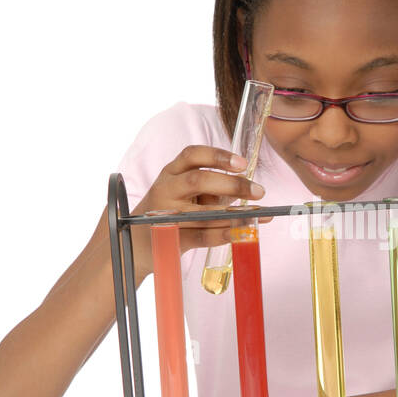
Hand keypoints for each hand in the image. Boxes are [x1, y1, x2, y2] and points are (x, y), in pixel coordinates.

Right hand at [135, 145, 271, 258]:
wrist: (137, 241)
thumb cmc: (171, 212)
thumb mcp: (186, 193)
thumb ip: (213, 189)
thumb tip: (251, 190)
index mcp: (171, 172)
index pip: (192, 155)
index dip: (218, 156)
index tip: (243, 163)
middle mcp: (166, 189)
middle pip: (198, 180)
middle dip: (232, 184)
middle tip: (259, 191)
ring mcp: (166, 214)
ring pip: (202, 211)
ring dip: (235, 214)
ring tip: (260, 215)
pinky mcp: (170, 238)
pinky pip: (201, 235)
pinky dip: (224, 234)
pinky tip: (242, 233)